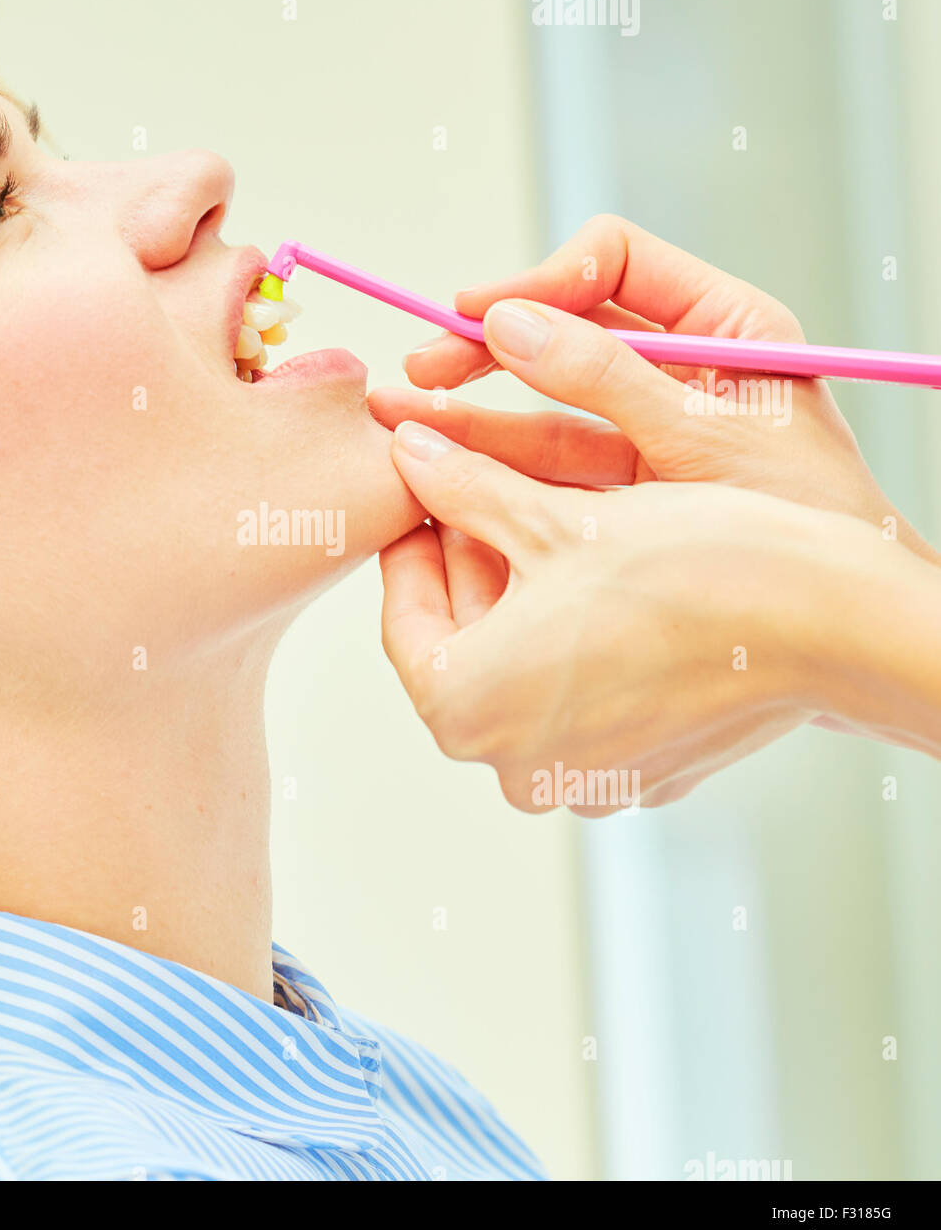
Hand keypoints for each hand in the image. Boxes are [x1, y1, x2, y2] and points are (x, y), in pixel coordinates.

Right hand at [369, 214, 938, 567]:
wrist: (851, 630)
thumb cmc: (811, 522)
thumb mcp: (705, 436)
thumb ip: (605, 377)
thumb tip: (507, 322)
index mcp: (724, 327)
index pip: (616, 263)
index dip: (543, 279)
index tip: (479, 312)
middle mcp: (681, 372)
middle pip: (566, 332)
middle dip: (489, 348)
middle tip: (424, 365)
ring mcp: (651, 433)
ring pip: (549, 406)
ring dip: (475, 409)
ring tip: (402, 416)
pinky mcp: (627, 494)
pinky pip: (553, 468)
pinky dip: (499, 464)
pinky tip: (440, 463)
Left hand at [377, 420, 889, 810]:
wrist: (824, 624)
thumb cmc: (685, 570)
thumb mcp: (554, 517)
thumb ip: (462, 487)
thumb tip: (410, 450)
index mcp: (466, 710)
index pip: (404, 616)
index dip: (413, 540)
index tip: (423, 489)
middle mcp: (512, 766)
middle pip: (464, 645)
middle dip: (469, 563)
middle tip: (477, 490)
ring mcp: (579, 780)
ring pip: (521, 670)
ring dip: (521, 597)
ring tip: (538, 519)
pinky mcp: (638, 775)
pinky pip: (579, 698)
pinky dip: (575, 640)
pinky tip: (598, 576)